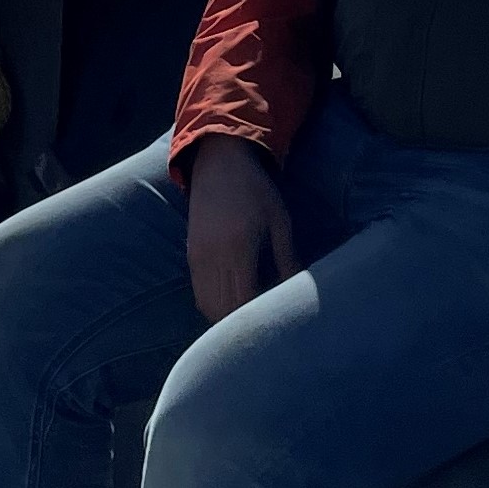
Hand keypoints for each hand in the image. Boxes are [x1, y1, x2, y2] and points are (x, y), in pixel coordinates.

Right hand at [184, 136, 298, 323]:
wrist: (219, 163)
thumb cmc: (256, 191)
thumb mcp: (280, 221)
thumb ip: (287, 259)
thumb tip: (297, 292)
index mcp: (238, 248)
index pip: (243, 300)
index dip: (258, 317)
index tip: (276, 321)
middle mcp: (212, 257)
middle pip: (221, 310)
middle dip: (241, 324)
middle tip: (264, 324)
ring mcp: (197, 257)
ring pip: (207, 305)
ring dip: (225, 318)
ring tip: (250, 317)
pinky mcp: (191, 255)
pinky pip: (200, 293)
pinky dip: (215, 304)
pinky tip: (234, 302)